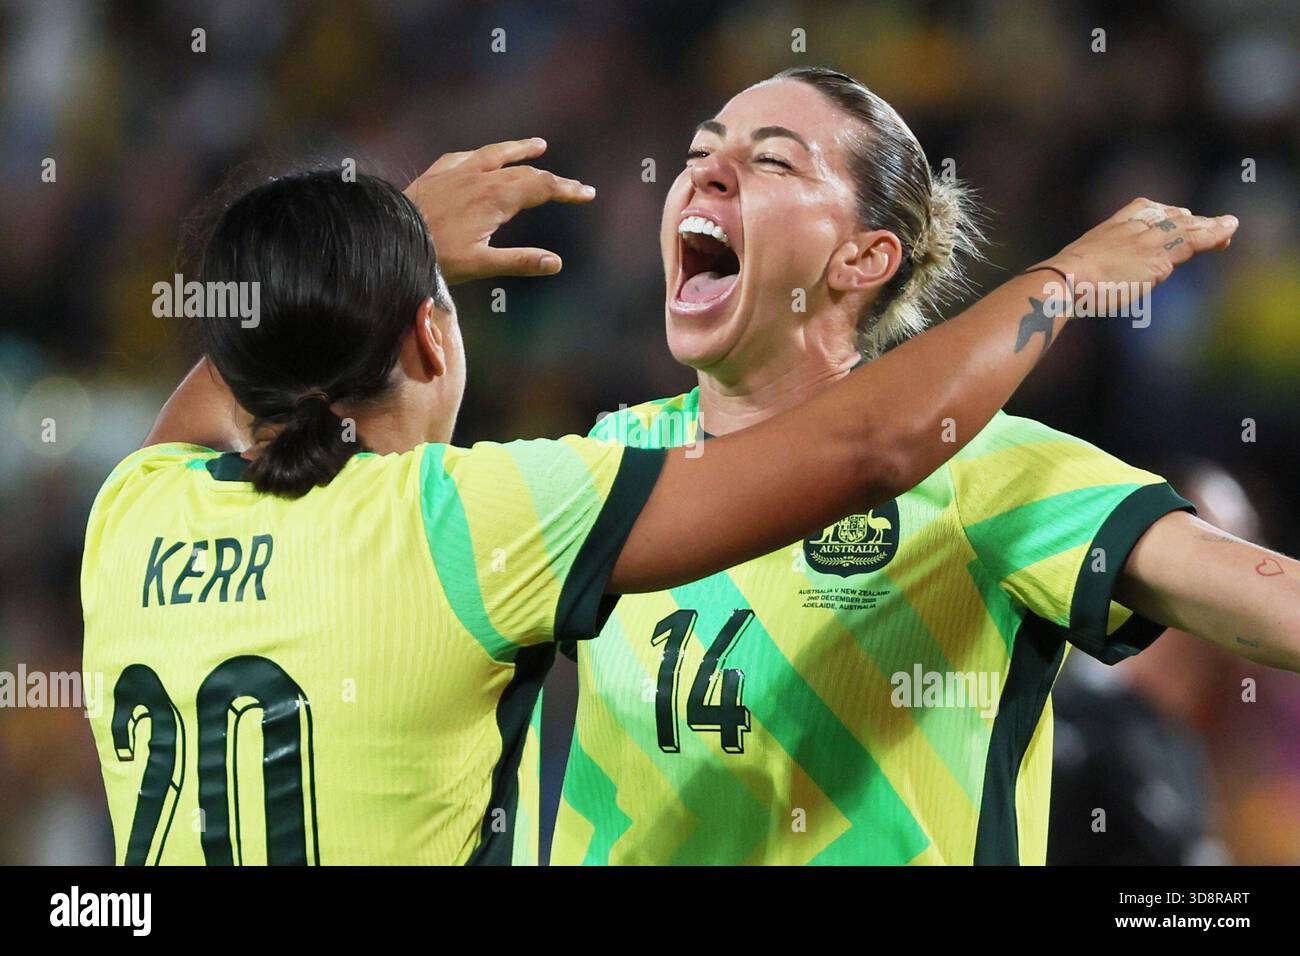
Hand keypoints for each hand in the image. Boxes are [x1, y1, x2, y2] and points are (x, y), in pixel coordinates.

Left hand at [403, 138, 594, 284]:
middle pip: (525, 172)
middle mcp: (480, 179)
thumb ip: (519, 261)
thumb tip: (555, 263)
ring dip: (520, 150)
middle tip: (574, 186)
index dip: (567, 189)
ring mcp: (457, 172)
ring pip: (496, 154)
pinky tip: (481, 156)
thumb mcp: (481, 265)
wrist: (391, 237)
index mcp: (495, 199)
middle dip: (553, 178)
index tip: (588, 193)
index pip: (541, 187)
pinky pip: (464, 157)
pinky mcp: (437, 174)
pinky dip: (481, 155)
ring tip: (538, 145)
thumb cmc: (435, 256)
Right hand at [1031, 198, 1237, 317]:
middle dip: (1192, 221)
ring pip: (1186, 228)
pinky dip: (1214, 234)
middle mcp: (1132, 227)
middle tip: (1213, 225)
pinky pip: (1193, 241)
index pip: (1146, 210)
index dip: (1165, 214)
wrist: (1063, 282)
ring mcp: (1146, 239)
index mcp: (1111, 226)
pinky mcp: (1158, 255)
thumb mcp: (1076, 269)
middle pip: (1170, 217)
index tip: (1178, 216)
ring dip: (1210, 227)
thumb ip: (1091, 269)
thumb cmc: (1060, 283)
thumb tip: (1081, 286)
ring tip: (1229, 226)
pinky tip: (1228, 232)